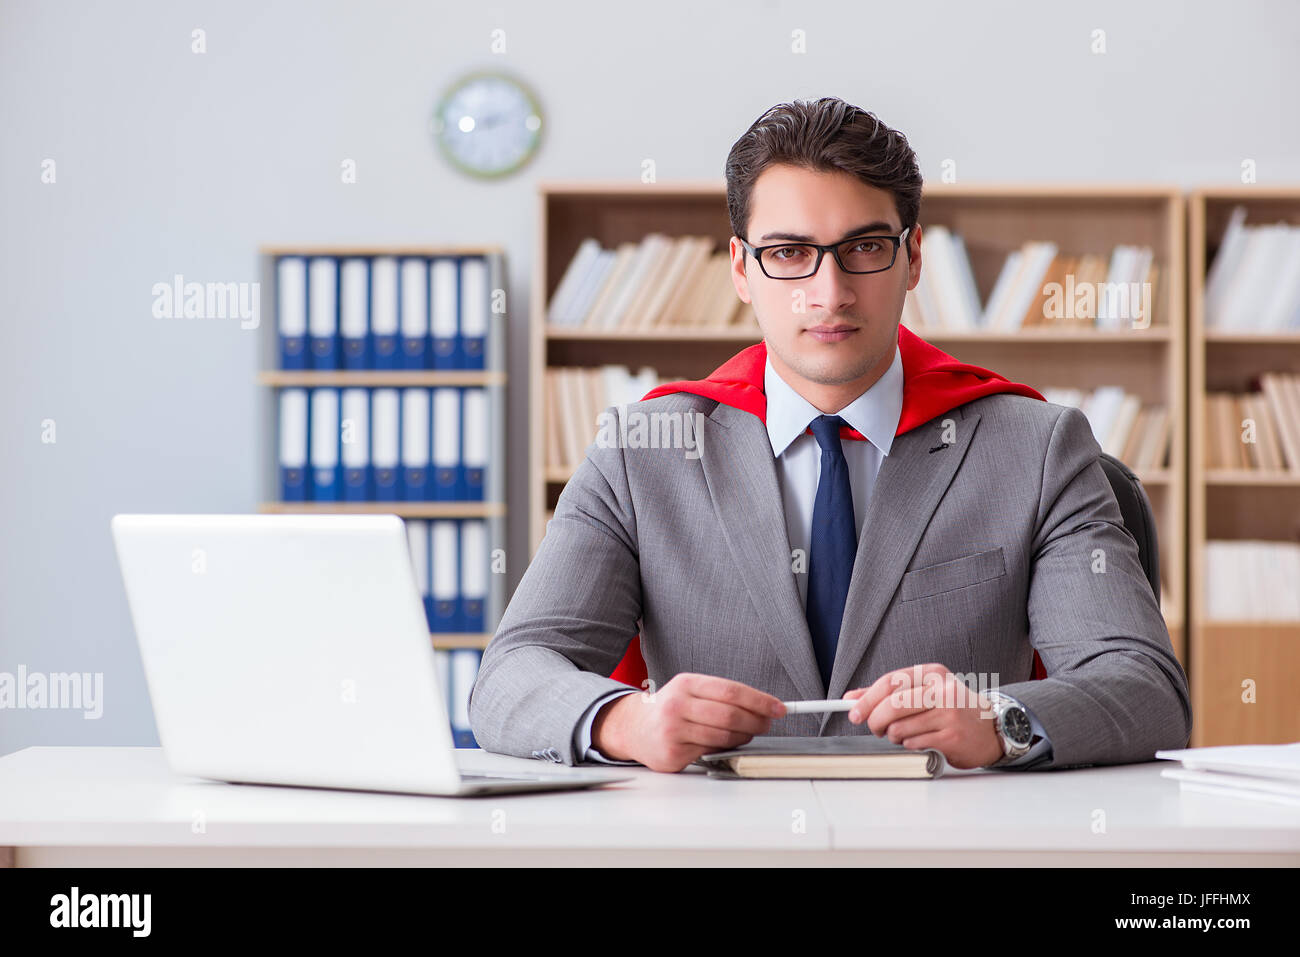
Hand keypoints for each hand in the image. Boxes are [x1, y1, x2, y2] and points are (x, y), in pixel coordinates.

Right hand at [591, 672, 785, 772]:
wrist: (633, 728)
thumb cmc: (670, 708)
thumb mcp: (690, 691)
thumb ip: (721, 696)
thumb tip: (762, 707)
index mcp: (686, 684)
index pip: (731, 691)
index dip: (759, 700)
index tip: (778, 708)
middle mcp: (677, 705)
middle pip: (730, 715)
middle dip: (756, 722)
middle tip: (767, 724)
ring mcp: (673, 731)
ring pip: (724, 737)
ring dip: (744, 737)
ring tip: (747, 734)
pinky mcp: (672, 754)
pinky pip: (710, 753)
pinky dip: (724, 749)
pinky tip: (722, 744)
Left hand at [842, 663, 1003, 769]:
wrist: (992, 728)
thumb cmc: (953, 709)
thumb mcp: (923, 691)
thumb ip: (887, 694)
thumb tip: (852, 697)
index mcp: (931, 673)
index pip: (889, 683)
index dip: (866, 700)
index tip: (853, 712)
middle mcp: (942, 690)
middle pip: (892, 706)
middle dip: (875, 721)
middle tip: (875, 728)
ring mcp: (949, 713)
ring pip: (900, 729)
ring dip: (895, 736)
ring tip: (907, 734)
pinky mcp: (952, 737)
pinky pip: (914, 744)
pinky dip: (911, 745)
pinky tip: (923, 741)